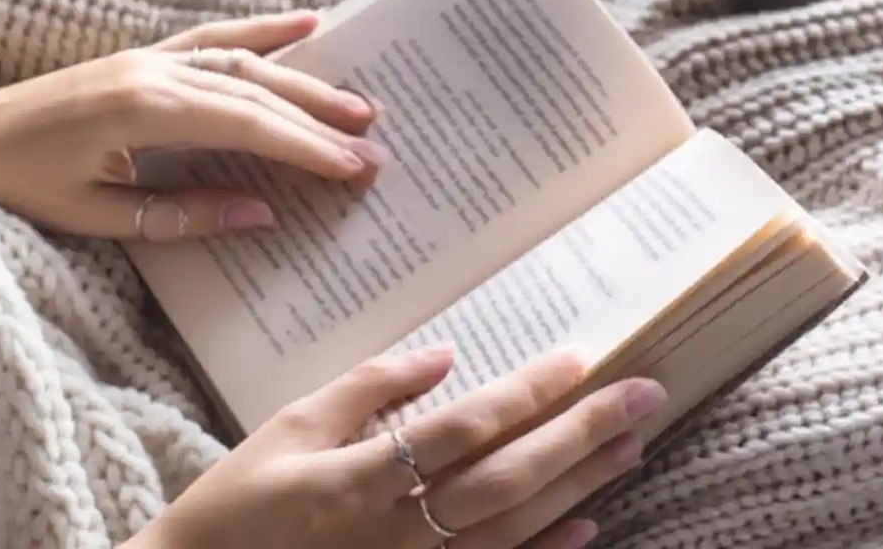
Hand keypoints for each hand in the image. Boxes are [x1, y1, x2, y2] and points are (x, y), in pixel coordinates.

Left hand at [0, 11, 385, 239]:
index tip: (352, 168)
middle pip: (257, 93)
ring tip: (359, 103)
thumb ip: (183, 214)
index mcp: (144, 111)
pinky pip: (215, 37)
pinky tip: (306, 25)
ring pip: (246, 62)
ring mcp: (152, 57)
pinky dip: (262, 31)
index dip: (304, 148)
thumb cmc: (21, 183)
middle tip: (374, 146)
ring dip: (306, 82)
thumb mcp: (97, 215)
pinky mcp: (147, 56)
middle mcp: (155, 72)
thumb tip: (262, 214)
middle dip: (320, 122)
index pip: (246, 127)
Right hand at [124, 348, 665, 548]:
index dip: (525, 394)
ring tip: (632, 444)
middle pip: (509, 478)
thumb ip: (367, 386)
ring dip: (579, 484)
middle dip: (581, 435)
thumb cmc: (240, 501)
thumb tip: (444, 353)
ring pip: (515, 526)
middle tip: (643, 395)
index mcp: (362, 478)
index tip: (578, 358)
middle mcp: (399, 528)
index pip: (464, 429)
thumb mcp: (290, 426)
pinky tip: (590, 523)